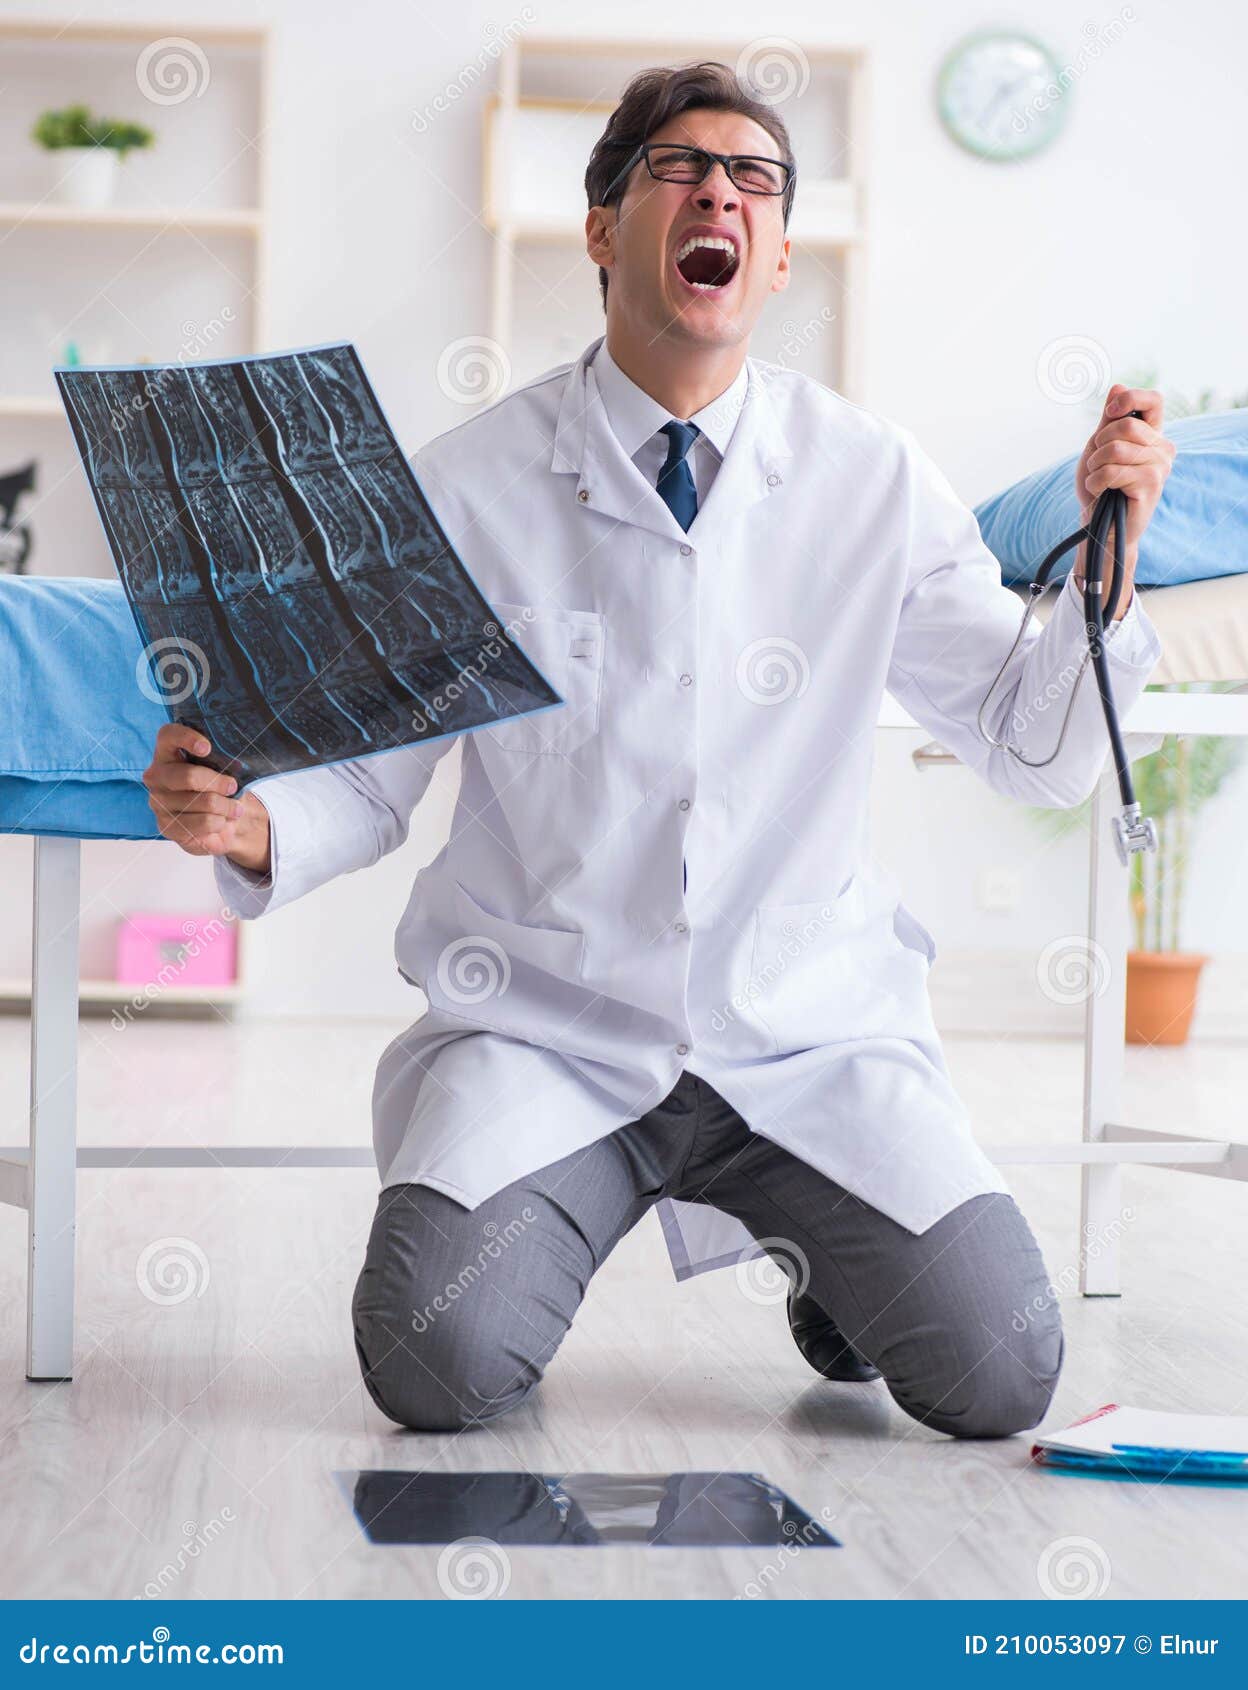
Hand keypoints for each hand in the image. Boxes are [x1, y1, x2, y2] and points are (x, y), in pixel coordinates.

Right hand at [143, 723, 271, 873]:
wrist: (219, 820)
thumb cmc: (217, 787)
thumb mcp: (222, 769)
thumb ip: (223, 761)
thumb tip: (236, 764)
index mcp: (167, 753)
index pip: (168, 736)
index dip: (186, 738)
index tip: (207, 748)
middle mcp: (156, 776)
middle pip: (189, 776)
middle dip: (218, 783)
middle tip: (233, 787)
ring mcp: (158, 802)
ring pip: (202, 802)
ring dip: (226, 806)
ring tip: (234, 809)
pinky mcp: (166, 826)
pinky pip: (203, 823)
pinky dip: (220, 822)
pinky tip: (221, 821)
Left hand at [1073, 384, 1174, 619]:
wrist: (1100, 527)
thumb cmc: (1099, 488)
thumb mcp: (1098, 448)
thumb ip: (1108, 419)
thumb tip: (1117, 385)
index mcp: (1151, 434)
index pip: (1153, 400)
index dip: (1130, 400)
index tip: (1109, 413)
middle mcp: (1161, 447)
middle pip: (1125, 425)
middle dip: (1099, 444)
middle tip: (1096, 464)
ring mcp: (1160, 466)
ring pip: (1116, 448)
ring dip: (1094, 466)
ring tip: (1098, 480)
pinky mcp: (1151, 485)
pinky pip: (1113, 471)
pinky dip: (1096, 481)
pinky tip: (1100, 492)